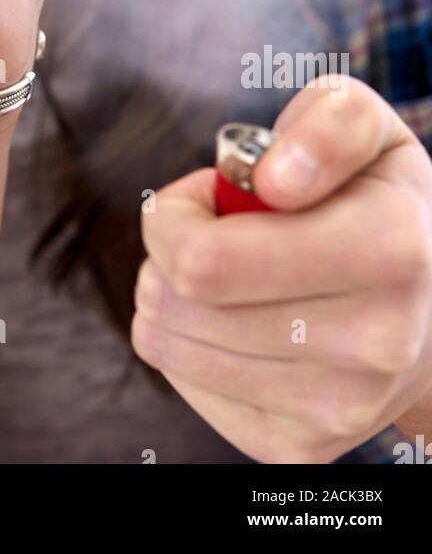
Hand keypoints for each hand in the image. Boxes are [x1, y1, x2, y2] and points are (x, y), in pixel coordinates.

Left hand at [133, 75, 431, 462]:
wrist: (428, 305)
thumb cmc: (374, 198)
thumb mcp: (362, 126)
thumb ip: (326, 125)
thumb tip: (275, 181)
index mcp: (387, 249)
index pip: (205, 261)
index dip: (173, 216)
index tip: (208, 194)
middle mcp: (373, 342)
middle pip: (178, 303)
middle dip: (167, 251)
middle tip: (210, 229)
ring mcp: (340, 408)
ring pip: (168, 344)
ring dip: (172, 294)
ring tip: (227, 271)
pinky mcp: (301, 447)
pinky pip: (183, 385)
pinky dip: (188, 343)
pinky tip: (236, 317)